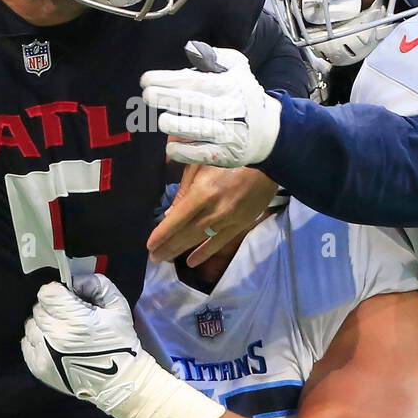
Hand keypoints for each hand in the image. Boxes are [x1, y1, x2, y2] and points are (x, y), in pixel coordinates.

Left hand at [21, 275, 149, 412]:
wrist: (118, 382)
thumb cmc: (119, 341)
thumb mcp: (118, 306)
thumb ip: (97, 284)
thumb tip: (74, 280)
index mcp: (76, 320)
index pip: (47, 293)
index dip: (57, 292)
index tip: (67, 298)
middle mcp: (55, 336)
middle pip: (38, 308)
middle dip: (52, 307)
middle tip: (67, 316)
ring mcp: (44, 354)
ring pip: (30, 325)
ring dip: (43, 324)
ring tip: (60, 331)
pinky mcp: (38, 368)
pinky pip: (26, 343)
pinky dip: (37, 340)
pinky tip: (53, 344)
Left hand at [140, 44, 282, 167]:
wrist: (268, 131)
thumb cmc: (244, 96)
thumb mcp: (239, 69)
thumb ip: (216, 56)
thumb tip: (191, 48)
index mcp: (229, 87)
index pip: (196, 82)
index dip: (170, 80)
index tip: (146, 79)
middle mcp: (229, 110)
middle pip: (195, 104)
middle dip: (168, 98)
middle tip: (147, 95)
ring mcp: (228, 134)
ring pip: (200, 130)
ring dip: (178, 125)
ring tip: (161, 120)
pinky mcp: (226, 154)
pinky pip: (203, 154)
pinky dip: (186, 151)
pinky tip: (171, 146)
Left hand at [147, 165, 278, 265]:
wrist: (267, 160)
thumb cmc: (229, 156)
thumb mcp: (201, 165)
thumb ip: (185, 190)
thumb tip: (171, 214)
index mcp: (203, 192)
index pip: (177, 219)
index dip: (162, 234)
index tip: (150, 245)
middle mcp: (215, 210)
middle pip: (186, 233)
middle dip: (167, 246)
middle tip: (153, 257)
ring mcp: (229, 219)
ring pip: (200, 240)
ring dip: (181, 250)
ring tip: (165, 259)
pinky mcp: (241, 224)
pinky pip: (220, 242)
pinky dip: (205, 253)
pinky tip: (192, 261)